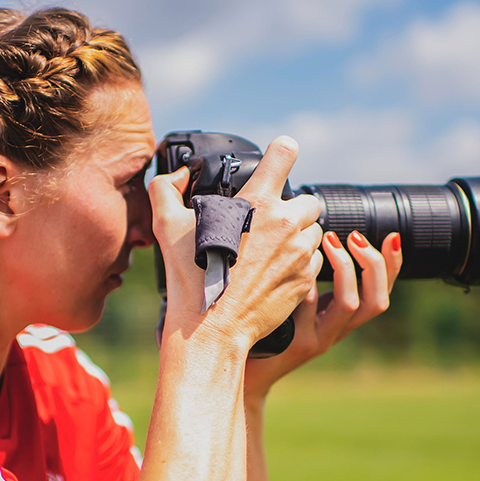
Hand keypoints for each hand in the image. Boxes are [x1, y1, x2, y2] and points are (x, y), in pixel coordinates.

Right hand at [149, 136, 323, 352]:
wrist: (211, 329)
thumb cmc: (189, 277)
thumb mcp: (166, 225)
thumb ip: (166, 188)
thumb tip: (178, 175)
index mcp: (258, 202)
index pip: (285, 153)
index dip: (282, 151)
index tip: (281, 155)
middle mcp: (286, 224)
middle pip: (308, 200)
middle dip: (291, 209)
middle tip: (266, 225)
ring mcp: (299, 253)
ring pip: (313, 232)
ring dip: (297, 237)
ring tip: (267, 252)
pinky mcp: (305, 279)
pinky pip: (313, 261)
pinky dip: (299, 263)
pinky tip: (272, 273)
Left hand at [244, 229, 402, 401]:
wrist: (246, 367)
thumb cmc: (270, 328)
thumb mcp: (301, 305)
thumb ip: (317, 281)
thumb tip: (325, 239)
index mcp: (342, 320)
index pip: (381, 293)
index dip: (393, 266)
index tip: (392, 237)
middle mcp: (337, 331)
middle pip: (376, 301)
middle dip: (373, 265)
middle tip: (355, 236)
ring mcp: (320, 339)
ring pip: (349, 304)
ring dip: (344, 268)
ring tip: (329, 241)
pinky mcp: (298, 343)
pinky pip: (309, 306)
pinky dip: (310, 280)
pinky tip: (299, 262)